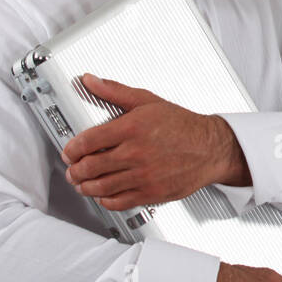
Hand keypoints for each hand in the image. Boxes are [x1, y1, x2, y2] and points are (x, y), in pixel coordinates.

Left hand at [61, 73, 251, 210]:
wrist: (211, 148)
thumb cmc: (182, 126)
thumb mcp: (147, 101)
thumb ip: (115, 91)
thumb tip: (90, 80)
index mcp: (131, 129)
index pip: (87, 142)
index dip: (71, 150)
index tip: (69, 152)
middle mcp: (135, 153)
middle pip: (90, 167)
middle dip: (75, 171)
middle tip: (73, 170)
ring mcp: (143, 175)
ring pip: (100, 187)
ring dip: (85, 187)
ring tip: (83, 184)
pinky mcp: (151, 193)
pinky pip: (119, 201)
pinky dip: (105, 200)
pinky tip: (103, 194)